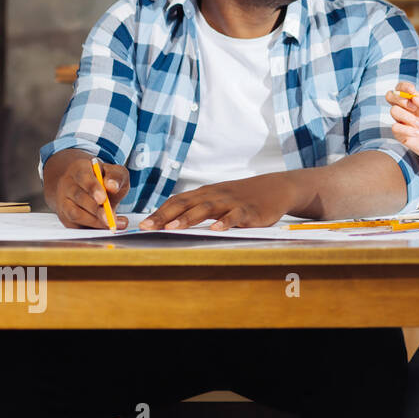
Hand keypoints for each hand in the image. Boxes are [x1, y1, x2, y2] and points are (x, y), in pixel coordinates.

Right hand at [50, 155, 129, 229]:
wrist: (87, 188)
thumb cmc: (103, 179)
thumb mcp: (114, 172)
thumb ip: (116, 177)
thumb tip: (112, 187)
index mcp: (79, 169)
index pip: (83, 177)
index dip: (92, 188)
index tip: (103, 199)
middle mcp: (67, 184)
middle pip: (78, 197)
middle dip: (95, 210)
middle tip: (111, 219)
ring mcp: (64, 202)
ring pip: (74, 213)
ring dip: (94, 222)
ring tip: (113, 224)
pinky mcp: (65, 217)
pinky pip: (75, 226)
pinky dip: (91, 229)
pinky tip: (106, 229)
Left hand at [139, 174, 295, 230]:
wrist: (276, 188)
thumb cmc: (242, 197)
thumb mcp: (218, 199)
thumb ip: (198, 208)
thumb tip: (169, 223)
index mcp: (205, 193)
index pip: (177, 201)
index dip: (159, 213)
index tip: (142, 225)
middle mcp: (215, 195)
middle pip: (186, 203)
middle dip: (165, 216)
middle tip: (148, 227)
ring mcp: (231, 202)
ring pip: (206, 208)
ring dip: (188, 218)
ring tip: (173, 228)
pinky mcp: (248, 211)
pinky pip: (235, 216)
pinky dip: (225, 222)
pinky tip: (216, 229)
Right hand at [385, 80, 418, 164]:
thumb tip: (414, 98)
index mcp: (417, 101)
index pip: (402, 88)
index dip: (403, 87)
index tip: (412, 91)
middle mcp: (408, 110)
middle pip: (390, 96)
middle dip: (400, 99)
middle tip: (414, 107)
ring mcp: (404, 122)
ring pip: (393, 111)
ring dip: (407, 116)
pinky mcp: (402, 135)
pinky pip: (395, 128)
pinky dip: (406, 130)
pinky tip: (418, 133)